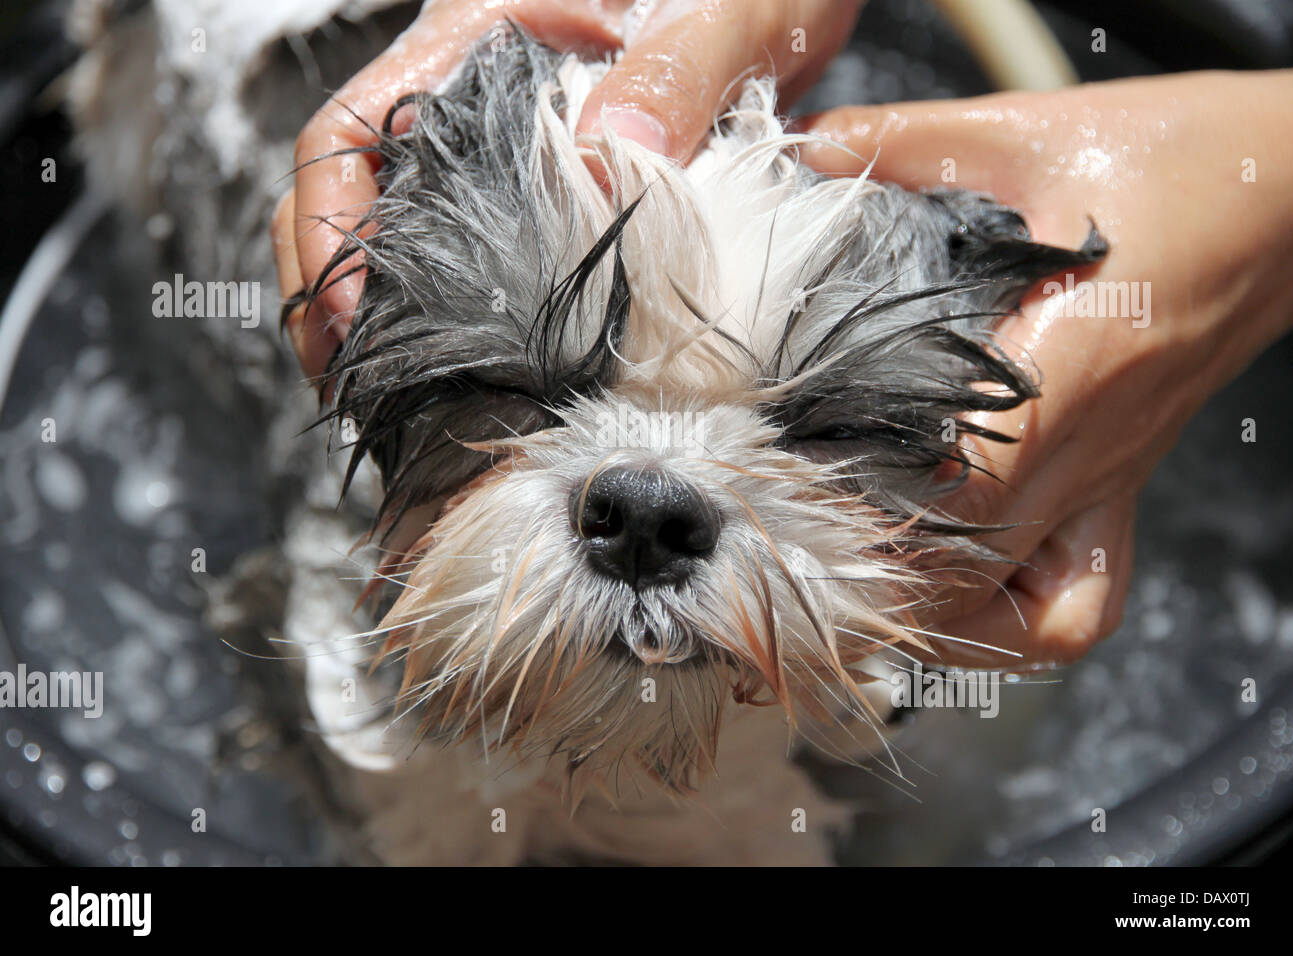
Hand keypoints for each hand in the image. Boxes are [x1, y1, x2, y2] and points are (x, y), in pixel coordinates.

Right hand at [272, 0, 861, 384]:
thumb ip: (677, 70)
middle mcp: (473, 100)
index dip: (325, 227)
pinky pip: (483, 260)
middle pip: (355, 200)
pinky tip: (478, 381)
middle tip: (355, 394)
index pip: (349, 130)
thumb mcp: (726, 12)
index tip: (346, 318)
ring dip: (391, 320)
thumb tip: (608, 153)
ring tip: (397, 408)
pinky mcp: (550, 198)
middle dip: (337, 299)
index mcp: (479, 39)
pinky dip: (464, 321)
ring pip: (409, 239)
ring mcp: (507, 153)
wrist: (791, 2)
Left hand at [796, 69, 1292, 668]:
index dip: (872, 519)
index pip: (965, 493)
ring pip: (1036, 617)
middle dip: (876, 583)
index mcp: (1073, 365)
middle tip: (791, 551)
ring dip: (945, 619)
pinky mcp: (1118, 485)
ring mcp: (1111, 480)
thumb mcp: (1036, 134)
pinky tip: (962, 588)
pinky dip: (1014, 619)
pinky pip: (1079, 602)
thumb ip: (912, 142)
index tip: (789, 503)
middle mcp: (1093, 447)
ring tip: (867, 585)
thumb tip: (816, 143)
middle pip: (978, 576)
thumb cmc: (1189, 163)